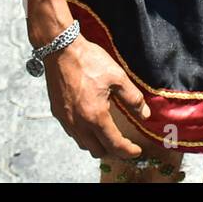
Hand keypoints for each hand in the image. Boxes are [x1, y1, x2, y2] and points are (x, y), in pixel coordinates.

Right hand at [44, 36, 150, 160]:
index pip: (114, 144)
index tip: (136, 151)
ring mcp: (66, 120)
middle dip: (112, 151)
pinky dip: (84, 134)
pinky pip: (72, 133)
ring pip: (83, 144)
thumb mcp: (118, 77)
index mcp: (96, 116)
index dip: (128, 151)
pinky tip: (90, 123)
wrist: (61, 50)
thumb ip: (132, 98)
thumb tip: (144, 114)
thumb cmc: (90, 61)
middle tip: (124, 144)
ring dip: (97, 144)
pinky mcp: (58, 113)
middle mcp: (78, 123)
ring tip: (108, 135)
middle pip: (97, 150)